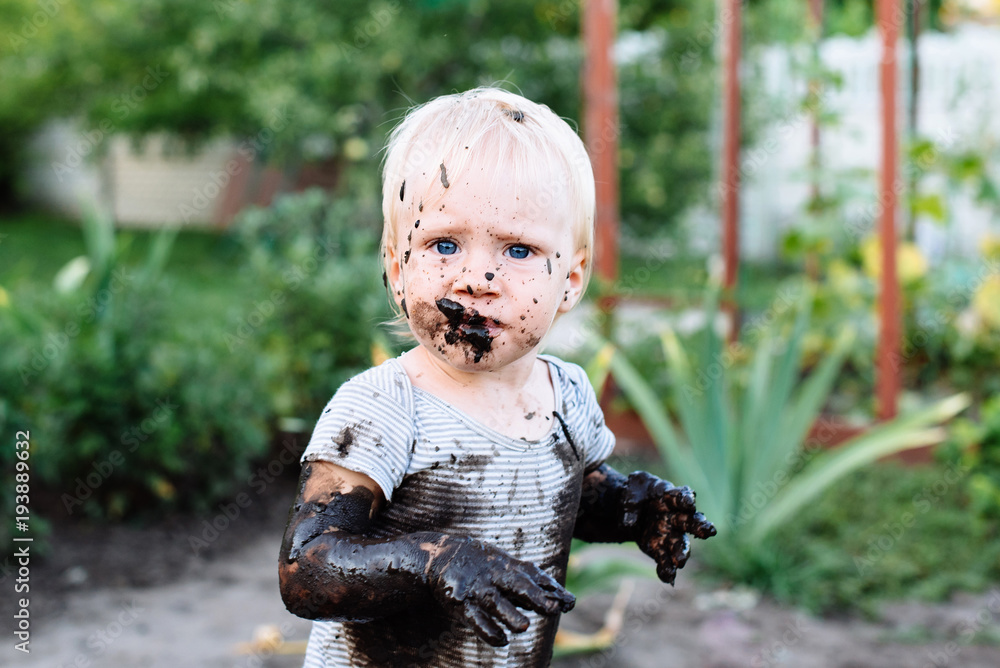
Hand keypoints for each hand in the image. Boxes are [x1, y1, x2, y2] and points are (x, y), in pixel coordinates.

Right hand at [424, 536, 575, 646]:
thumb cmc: (480, 563)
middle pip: (517, 585)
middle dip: (535, 596)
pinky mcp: (461, 602)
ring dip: (509, 615)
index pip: (535, 576)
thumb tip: (557, 600)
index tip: (570, 602)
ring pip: (495, 603)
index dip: (552, 589)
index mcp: (508, 565)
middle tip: (552, 609)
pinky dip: (488, 630)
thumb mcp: (504, 564)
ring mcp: (478, 589)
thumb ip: (529, 581)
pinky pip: (475, 619)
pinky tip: (502, 640)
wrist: (438, 556)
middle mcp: (495, 575)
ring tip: (524, 627)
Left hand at [620, 472, 716, 584]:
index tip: (689, 502)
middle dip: (699, 526)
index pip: (681, 497)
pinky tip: (668, 577)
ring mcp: (669, 534)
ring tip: (680, 562)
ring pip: (680, 544)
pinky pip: (665, 560)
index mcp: (670, 497)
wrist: (628, 508)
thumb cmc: (636, 493)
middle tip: (708, 532)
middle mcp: (675, 517)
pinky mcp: (659, 549)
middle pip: (689, 522)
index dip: (686, 499)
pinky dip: (667, 570)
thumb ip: (632, 503)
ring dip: (681, 553)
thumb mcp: (631, 490)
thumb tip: (629, 523)